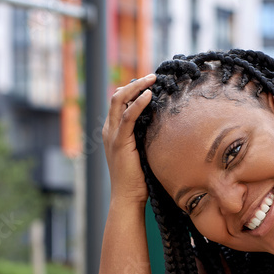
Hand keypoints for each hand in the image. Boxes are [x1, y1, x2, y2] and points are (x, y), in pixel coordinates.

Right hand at [102, 74, 156, 205]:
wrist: (128, 197)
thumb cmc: (138, 179)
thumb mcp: (142, 152)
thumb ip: (146, 137)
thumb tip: (164, 126)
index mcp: (113, 132)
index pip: (119, 103)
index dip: (133, 90)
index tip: (150, 84)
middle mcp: (109, 130)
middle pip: (117, 97)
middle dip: (135, 83)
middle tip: (153, 77)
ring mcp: (112, 135)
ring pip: (119, 100)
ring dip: (136, 87)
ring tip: (152, 79)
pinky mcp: (120, 142)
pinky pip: (128, 116)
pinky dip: (138, 103)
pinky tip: (149, 95)